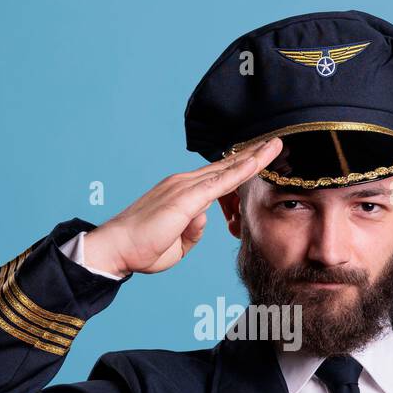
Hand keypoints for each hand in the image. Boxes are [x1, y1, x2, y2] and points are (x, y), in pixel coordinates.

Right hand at [82, 137, 282, 276]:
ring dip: (253, 157)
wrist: (116, 248)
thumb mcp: (177, 243)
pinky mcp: (187, 197)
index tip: (258, 159)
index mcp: (181, 193)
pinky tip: (259, 161)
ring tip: (275, 145)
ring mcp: (185, 187)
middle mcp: (184, 183)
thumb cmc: (141, 249)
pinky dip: (242, 170)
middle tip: (274, 143)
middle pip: (225, 166)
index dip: (239, 167)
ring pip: (228, 168)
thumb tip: (203, 219)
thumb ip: (193, 231)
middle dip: (251, 154)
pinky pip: (222, 181)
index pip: (217, 176)